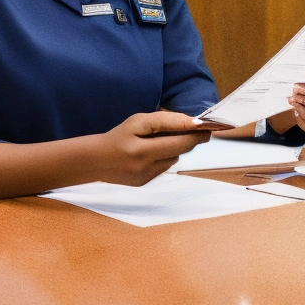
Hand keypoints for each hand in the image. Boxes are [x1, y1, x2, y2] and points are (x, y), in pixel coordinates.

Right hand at [90, 112, 209, 185]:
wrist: (97, 160)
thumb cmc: (119, 136)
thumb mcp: (138, 122)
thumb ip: (165, 121)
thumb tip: (191, 122)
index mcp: (142, 150)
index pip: (179, 142)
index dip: (196, 134)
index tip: (208, 127)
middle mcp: (146, 167)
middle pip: (180, 152)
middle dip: (191, 140)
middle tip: (200, 131)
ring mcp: (146, 178)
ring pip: (173, 159)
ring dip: (175, 149)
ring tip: (163, 139)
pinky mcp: (145, 183)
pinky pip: (164, 167)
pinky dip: (163, 158)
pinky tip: (152, 152)